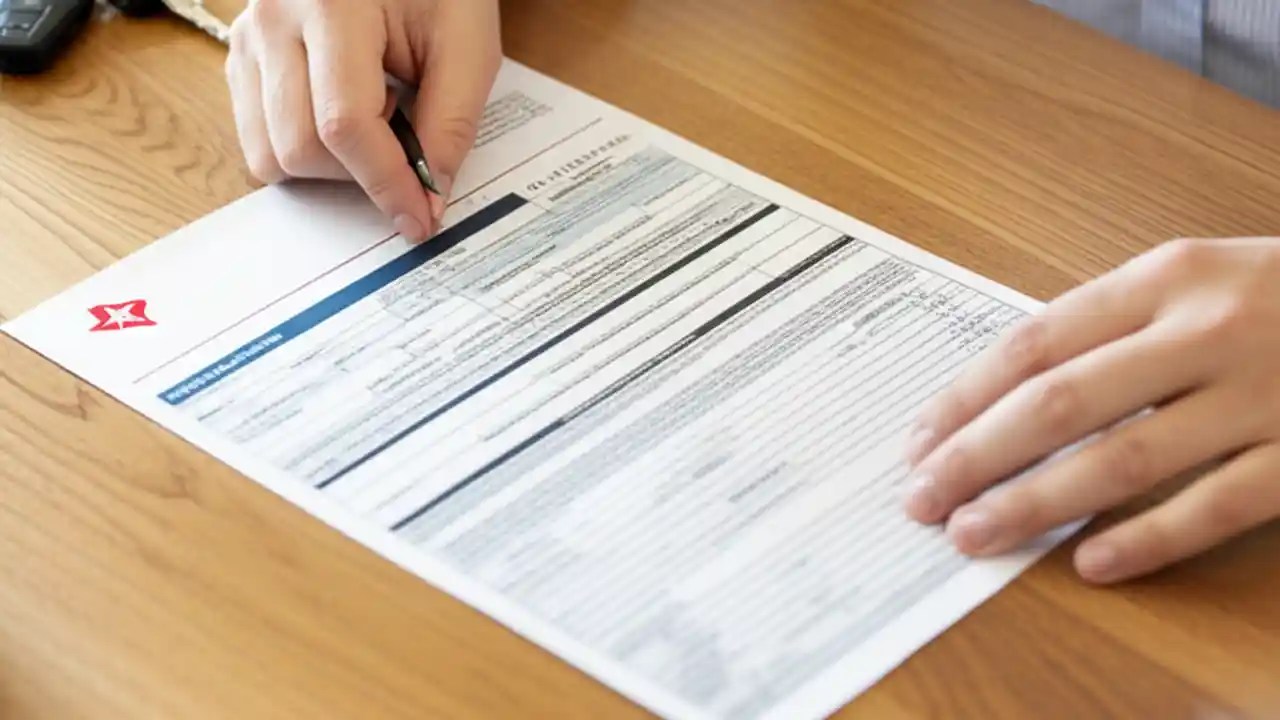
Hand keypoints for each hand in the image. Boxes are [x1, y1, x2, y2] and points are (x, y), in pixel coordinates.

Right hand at [225, 0, 500, 240]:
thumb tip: (430, 196)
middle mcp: (272, 18)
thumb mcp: (467, 41)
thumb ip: (453, 121)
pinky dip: (304, 149)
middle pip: (299, 147)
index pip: (344, 124)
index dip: (386, 183)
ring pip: (269, 153)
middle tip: (407, 144)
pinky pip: (258, 137)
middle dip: (360, 173)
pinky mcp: (240, 54)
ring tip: (375, 117)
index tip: (419, 218)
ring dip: (330, 166)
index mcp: (330, 3)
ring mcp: (248, 36)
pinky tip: (343, 111)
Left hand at [904, 238, 1279, 582]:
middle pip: (1058, 403)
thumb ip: (1113, 325)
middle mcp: (1206, 329)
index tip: (916, 442)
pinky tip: (1089, 564)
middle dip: (974, 457)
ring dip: (1034, 504)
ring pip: (1122, 459)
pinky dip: (1145, 539)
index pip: (1033, 343)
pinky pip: (1215, 506)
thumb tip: (1003, 393)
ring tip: (976, 534)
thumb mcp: (1201, 279)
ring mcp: (1263, 393)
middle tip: (921, 501)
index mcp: (1167, 276)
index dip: (964, 399)